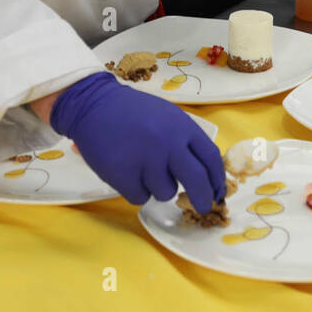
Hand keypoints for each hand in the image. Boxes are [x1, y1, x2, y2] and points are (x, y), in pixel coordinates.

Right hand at [49, 72, 225, 211]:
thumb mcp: (168, 116)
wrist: (94, 104)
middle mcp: (168, 143)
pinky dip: (136, 190)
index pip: (211, 158)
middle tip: (202, 206)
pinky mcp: (124, 174)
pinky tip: (127, 172)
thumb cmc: (133, 112)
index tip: (217, 191)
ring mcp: (146, 159)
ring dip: (158, 187)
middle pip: (197, 182)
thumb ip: (185, 140)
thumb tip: (205, 174)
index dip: (217, 179)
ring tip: (143, 168)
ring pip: (166, 192)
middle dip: (202, 198)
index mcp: (182, 126)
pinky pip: (141, 197)